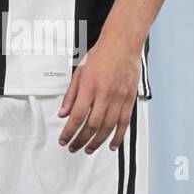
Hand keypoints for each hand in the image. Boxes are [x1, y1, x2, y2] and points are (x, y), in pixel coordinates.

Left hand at [57, 36, 141, 152]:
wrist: (122, 44)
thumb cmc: (101, 55)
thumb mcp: (79, 72)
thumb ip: (71, 95)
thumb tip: (63, 113)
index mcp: (89, 86)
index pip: (77, 115)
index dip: (69, 131)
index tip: (64, 139)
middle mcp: (105, 94)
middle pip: (92, 125)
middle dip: (81, 140)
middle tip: (73, 147)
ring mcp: (119, 97)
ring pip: (108, 127)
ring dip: (97, 142)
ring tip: (88, 149)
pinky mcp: (129, 99)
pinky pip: (124, 123)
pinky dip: (118, 136)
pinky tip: (111, 145)